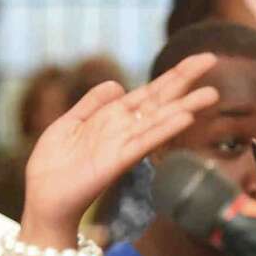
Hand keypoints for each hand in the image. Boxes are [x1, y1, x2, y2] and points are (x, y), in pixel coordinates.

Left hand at [22, 53, 219, 235]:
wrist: (43, 195)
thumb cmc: (53, 164)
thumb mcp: (69, 123)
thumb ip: (92, 103)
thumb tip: (116, 84)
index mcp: (113, 117)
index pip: (150, 92)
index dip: (173, 75)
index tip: (199, 60)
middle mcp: (124, 129)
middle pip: (161, 100)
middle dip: (185, 80)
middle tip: (213, 59)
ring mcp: (123, 144)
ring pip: (159, 120)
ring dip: (185, 106)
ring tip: (212, 93)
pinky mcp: (117, 161)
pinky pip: (145, 141)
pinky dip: (165, 129)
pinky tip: (185, 117)